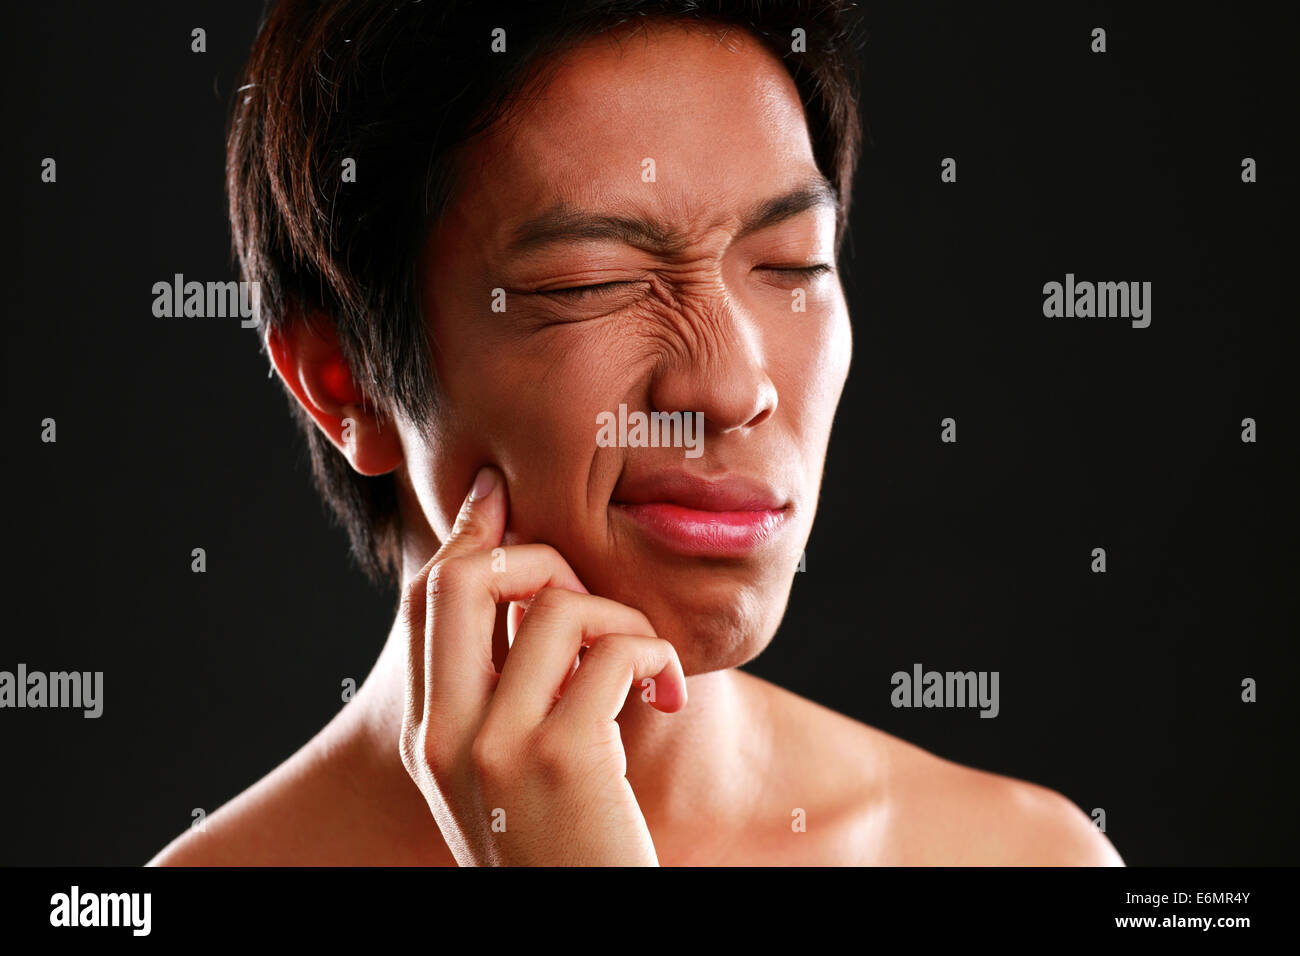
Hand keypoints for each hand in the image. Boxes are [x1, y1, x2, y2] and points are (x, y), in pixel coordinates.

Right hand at [398, 466, 686, 864]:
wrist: (584, 930)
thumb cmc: (569, 850)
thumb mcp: (512, 773)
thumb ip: (505, 693)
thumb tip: (538, 600)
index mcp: (428, 734)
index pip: (427, 602)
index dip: (465, 534)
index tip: (497, 492)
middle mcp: (444, 736)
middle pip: (468, 578)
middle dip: (541, 560)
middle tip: (593, 604)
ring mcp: (495, 748)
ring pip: (560, 606)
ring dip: (625, 623)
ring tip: (644, 671)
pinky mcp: (561, 760)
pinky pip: (615, 650)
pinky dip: (656, 658)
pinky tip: (666, 697)